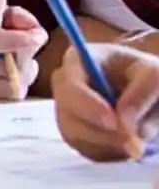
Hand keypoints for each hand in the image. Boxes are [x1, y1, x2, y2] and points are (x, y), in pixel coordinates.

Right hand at [0, 0, 46, 98]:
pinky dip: (25, 78)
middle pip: (4, 65)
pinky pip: (15, 92)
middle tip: (34, 35)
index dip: (15, 40)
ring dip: (27, 63)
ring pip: (13, 80)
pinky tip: (19, 64)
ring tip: (21, 48)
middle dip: (25, 50)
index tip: (38, 35)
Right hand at [53, 42, 158, 160]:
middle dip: (100, 134)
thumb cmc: (147, 74)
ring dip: (107, 146)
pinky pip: (85, 150)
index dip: (87, 106)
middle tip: (133, 144)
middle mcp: (64, 87)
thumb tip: (123, 124)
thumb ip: (142, 92)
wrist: (148, 88)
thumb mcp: (153, 74)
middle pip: (67, 115)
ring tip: (136, 144)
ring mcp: (67, 111)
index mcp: (76, 61)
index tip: (114, 123)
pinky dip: (108, 154)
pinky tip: (127, 148)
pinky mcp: (77, 133)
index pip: (69, 86)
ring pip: (75, 137)